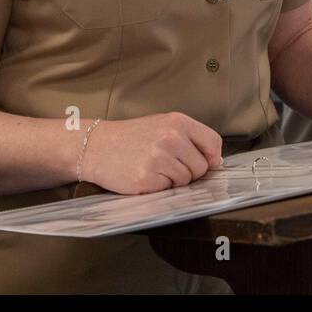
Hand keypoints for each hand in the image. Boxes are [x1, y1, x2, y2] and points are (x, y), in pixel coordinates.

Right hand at [79, 112, 222, 194]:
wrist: (96, 147)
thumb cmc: (132, 138)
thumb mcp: (162, 125)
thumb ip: (190, 138)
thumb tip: (216, 161)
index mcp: (177, 122)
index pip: (213, 142)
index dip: (212, 157)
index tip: (206, 163)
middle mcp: (171, 138)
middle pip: (201, 167)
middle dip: (189, 171)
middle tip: (166, 164)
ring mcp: (159, 159)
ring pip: (186, 181)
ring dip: (173, 180)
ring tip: (153, 168)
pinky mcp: (147, 179)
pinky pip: (169, 190)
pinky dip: (159, 187)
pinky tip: (144, 176)